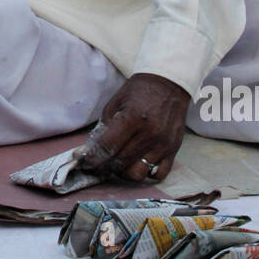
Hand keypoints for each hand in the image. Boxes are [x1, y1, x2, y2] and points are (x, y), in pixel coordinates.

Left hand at [74, 72, 189, 182]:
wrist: (169, 83)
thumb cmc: (140, 91)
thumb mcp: (117, 102)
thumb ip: (105, 126)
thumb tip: (93, 149)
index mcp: (132, 118)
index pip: (108, 147)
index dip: (93, 157)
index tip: (84, 162)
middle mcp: (149, 133)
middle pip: (121, 162)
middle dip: (104, 167)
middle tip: (97, 165)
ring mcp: (163, 144)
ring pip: (138, 173)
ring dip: (124, 173)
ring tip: (118, 165)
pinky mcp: (173, 149)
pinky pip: (158, 174)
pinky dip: (146, 174)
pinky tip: (138, 165)